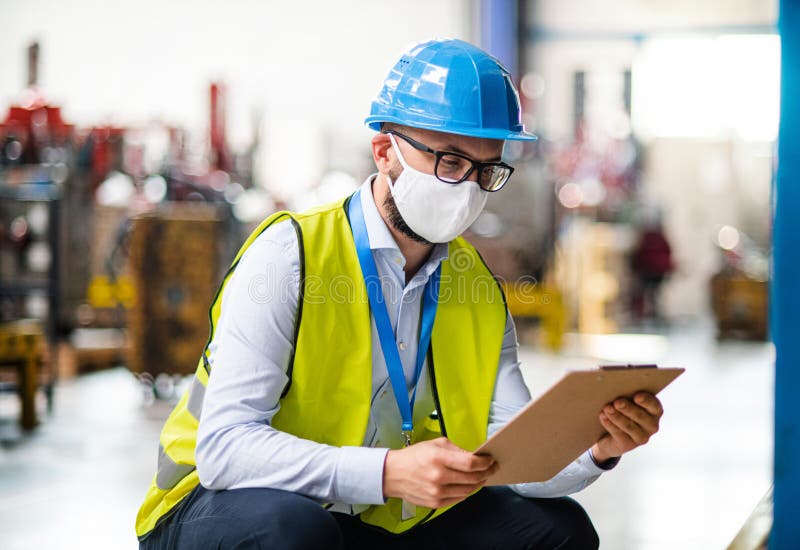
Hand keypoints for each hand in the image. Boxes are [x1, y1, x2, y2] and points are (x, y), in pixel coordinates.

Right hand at [382, 437, 497, 508]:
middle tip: (491, 468)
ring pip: (468, 490)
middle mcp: (438, 477)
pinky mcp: (435, 503)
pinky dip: (466, 492)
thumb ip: (456, 449)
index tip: (491, 460)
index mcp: (438, 458)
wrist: (393, 474)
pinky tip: (467, 485)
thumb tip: (475, 456)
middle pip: (472, 478)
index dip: (485, 462)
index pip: (470, 463)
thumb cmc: (414, 457)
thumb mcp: (435, 444)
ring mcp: (437, 492)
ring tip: (481, 477)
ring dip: (478, 483)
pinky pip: (459, 499)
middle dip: (486, 473)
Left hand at [591, 392, 663, 462]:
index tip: (637, 396)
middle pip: (640, 416)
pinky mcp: (628, 445)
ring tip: (607, 408)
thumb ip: (626, 394)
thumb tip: (616, 384)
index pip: (655, 406)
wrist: (608, 434)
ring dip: (617, 416)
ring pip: (629, 426)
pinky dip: (609, 424)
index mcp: (654, 411)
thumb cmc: (620, 410)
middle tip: (617, 402)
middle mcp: (651, 425)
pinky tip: (603, 416)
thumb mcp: (626, 401)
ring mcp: (641, 437)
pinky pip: (619, 434)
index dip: (646, 401)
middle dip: (628, 408)